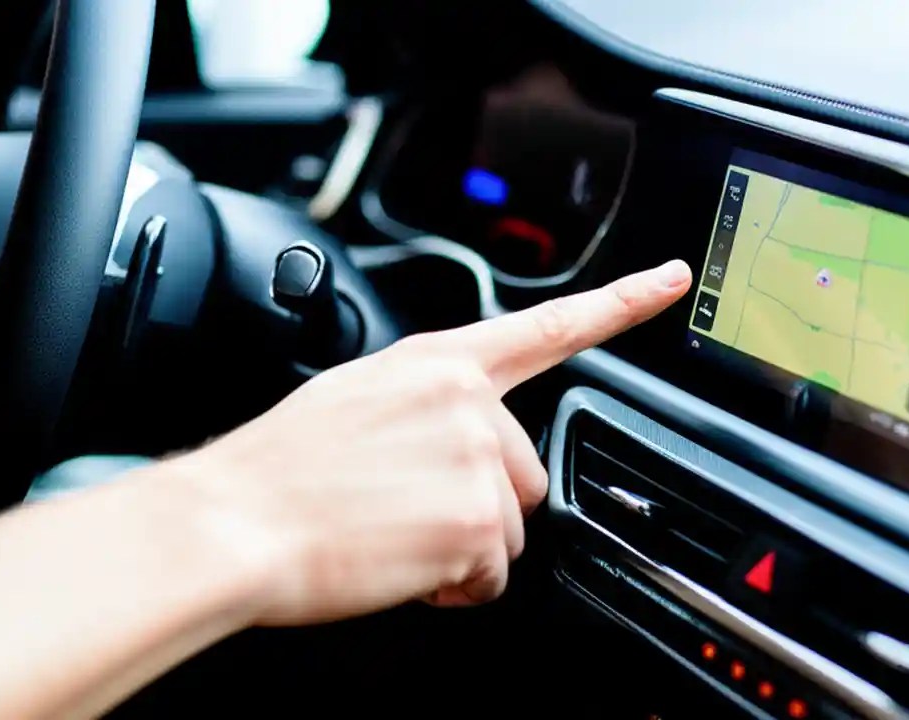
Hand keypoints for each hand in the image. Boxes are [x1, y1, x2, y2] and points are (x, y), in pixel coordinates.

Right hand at [159, 260, 691, 625]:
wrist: (233, 521)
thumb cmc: (278, 468)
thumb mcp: (357, 396)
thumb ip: (428, 402)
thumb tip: (461, 434)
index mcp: (440, 363)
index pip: (551, 326)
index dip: (623, 302)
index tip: (674, 280)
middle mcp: (470, 403)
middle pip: (527, 474)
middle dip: (481, 505)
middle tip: (407, 511)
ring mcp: (477, 463)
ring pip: (509, 529)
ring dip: (463, 547)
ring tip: (393, 535)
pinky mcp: (477, 525)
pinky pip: (491, 577)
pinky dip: (453, 587)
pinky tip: (400, 566)